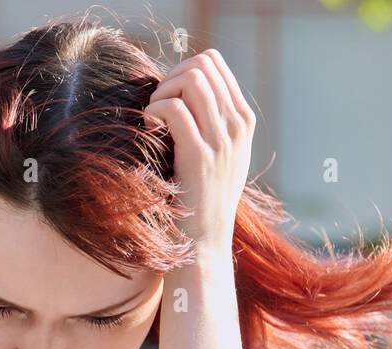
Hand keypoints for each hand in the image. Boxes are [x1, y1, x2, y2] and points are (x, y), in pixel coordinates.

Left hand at [143, 50, 254, 254]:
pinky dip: (154, 111)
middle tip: (156, 106)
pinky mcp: (200, 157)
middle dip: (169, 77)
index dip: (181, 69)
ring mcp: (222, 142)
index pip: (214, 63)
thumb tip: (187, 86)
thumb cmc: (201, 199)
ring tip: (152, 117)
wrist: (204, 243)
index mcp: (243, 122)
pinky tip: (148, 129)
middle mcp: (238, 127)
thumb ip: (214, 122)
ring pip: (191, 81)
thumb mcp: (221, 157)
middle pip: (202, 65)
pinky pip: (174, 109)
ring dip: (162, 92)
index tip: (168, 97)